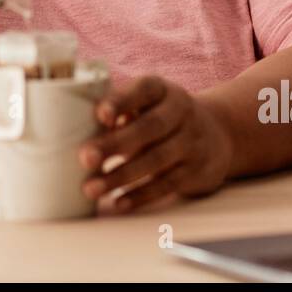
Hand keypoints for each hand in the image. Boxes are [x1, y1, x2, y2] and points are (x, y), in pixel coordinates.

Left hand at [79, 76, 233, 213]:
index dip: (122, 101)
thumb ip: (118, 109)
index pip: (144, 89)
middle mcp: (182, 112)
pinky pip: (168, 184)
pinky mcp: (198, 170)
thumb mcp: (148, 103)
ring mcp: (193, 142)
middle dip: (116, 144)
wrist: (218, 134)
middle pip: (150, 127)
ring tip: (91, 188)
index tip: (100, 115)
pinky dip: (141, 195)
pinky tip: (118, 202)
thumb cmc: (162, 116)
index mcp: (163, 90)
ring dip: (121, 175)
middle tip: (85, 158)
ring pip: (157, 159)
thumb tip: (73, 125)